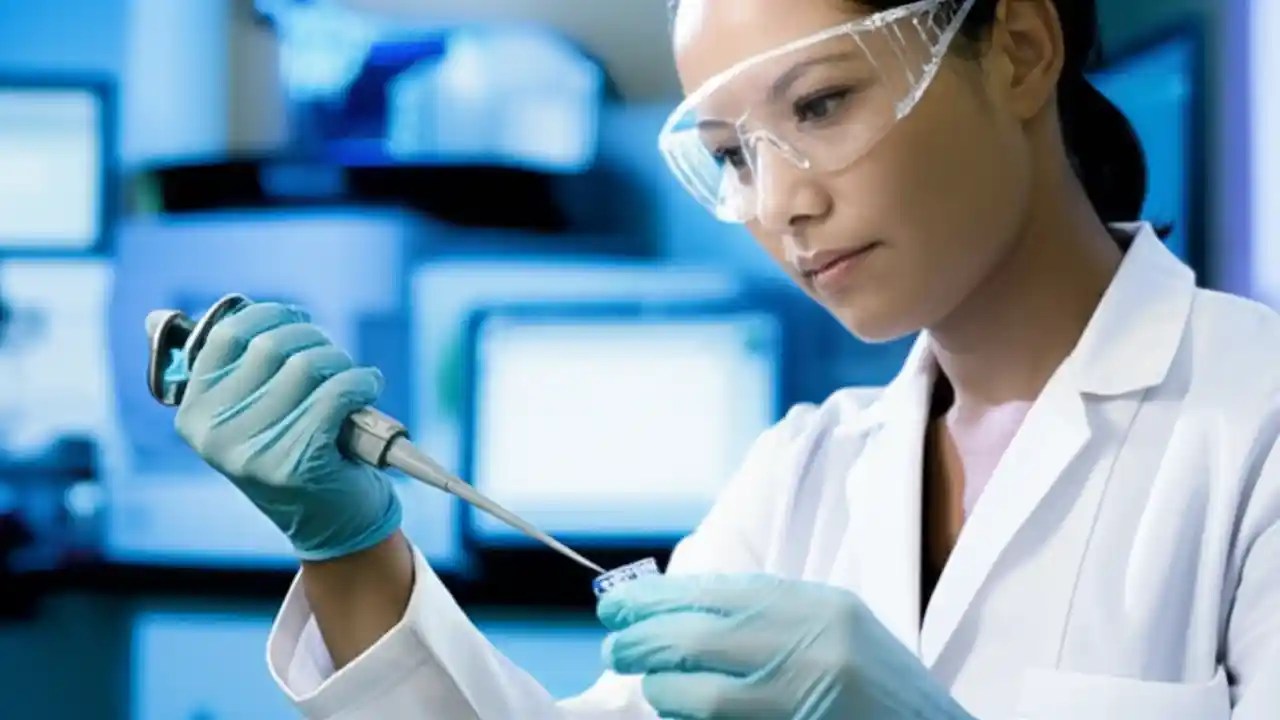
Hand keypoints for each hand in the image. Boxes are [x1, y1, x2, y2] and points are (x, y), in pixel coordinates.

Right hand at [174, 301, 401, 560]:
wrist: (330, 523)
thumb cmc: (292, 453)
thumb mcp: (244, 415)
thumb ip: (216, 369)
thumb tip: (153, 317)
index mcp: (194, 414)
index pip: (227, 335)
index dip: (270, 315)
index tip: (296, 320)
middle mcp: (214, 434)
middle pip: (273, 344)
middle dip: (315, 340)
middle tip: (333, 358)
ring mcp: (253, 451)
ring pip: (309, 364)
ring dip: (341, 363)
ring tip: (350, 379)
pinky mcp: (297, 462)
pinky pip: (337, 392)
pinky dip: (362, 382)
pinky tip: (366, 389)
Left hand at [599, 574, 974, 718]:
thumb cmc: (878, 681)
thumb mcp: (832, 624)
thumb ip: (766, 612)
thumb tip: (678, 607)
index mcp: (815, 609)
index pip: (711, 595)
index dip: (652, 600)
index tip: (617, 605)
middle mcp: (807, 653)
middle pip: (691, 640)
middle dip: (639, 643)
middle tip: (615, 646)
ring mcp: (796, 705)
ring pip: (695, 697)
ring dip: (660, 689)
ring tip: (649, 683)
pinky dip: (689, 719)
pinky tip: (679, 712)